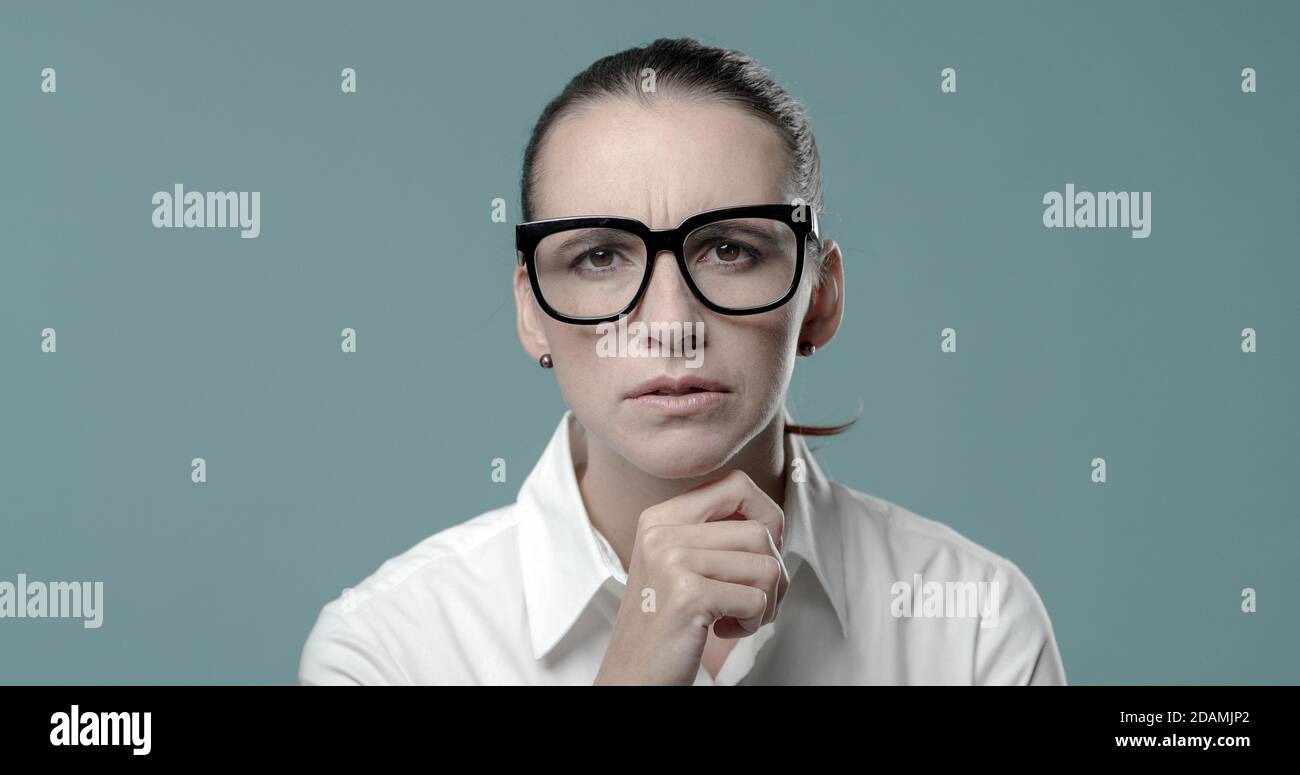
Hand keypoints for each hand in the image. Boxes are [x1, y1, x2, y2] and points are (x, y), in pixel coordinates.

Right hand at [594, 469, 788, 684]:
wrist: (631, 676)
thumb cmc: (664, 624)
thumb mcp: (678, 564)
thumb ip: (713, 534)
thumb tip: (773, 521)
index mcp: (660, 517)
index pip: (736, 484)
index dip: (766, 513)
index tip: (759, 550)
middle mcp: (661, 532)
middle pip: (760, 530)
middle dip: (773, 571)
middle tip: (753, 598)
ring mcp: (672, 561)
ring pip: (766, 565)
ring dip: (767, 601)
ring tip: (738, 616)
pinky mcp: (688, 595)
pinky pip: (756, 599)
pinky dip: (752, 622)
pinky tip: (722, 630)